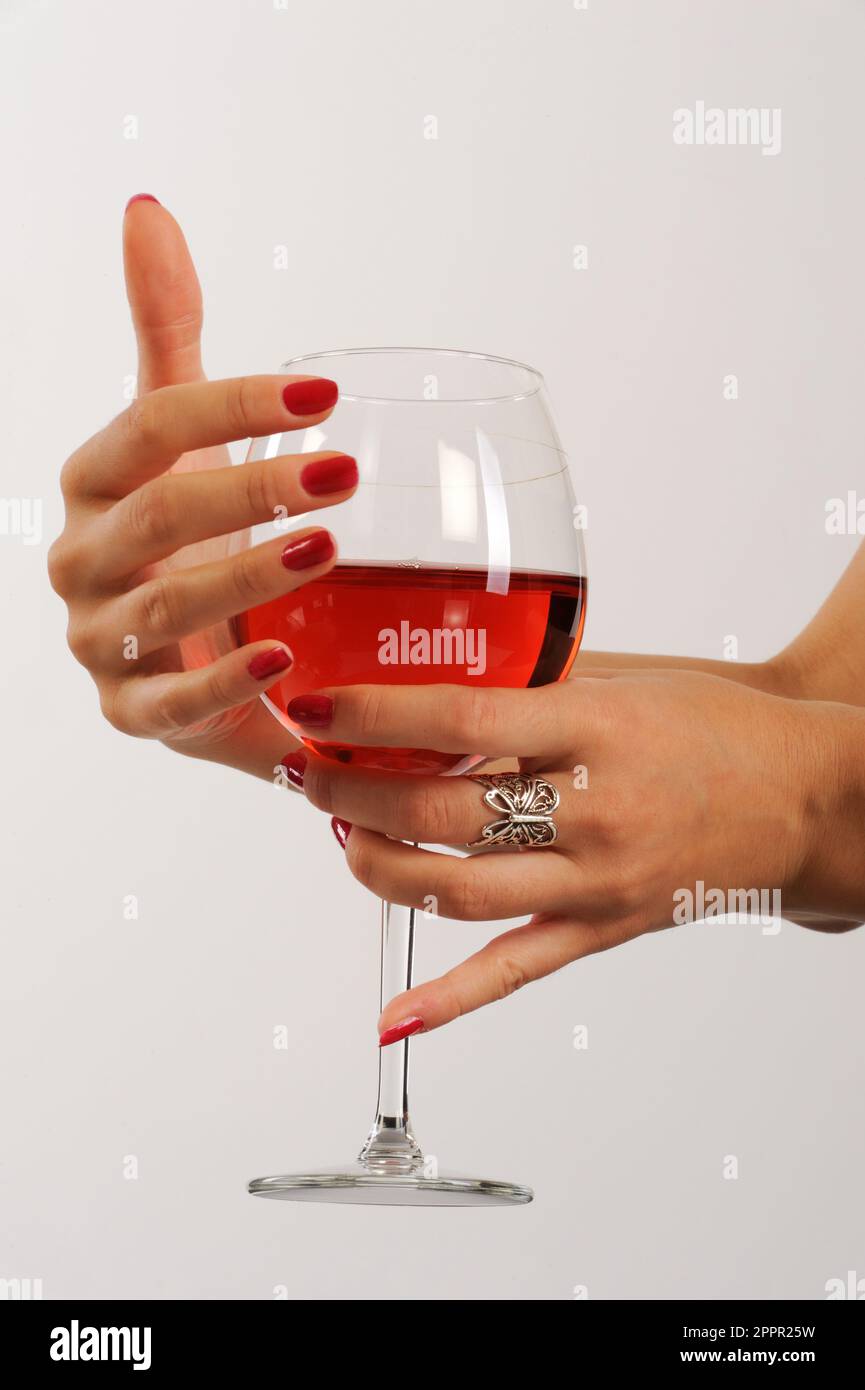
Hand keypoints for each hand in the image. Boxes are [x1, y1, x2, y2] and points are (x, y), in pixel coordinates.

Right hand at [48, 196, 356, 778]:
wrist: (184, 644)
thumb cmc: (186, 527)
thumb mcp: (177, 431)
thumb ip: (166, 330)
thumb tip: (146, 208)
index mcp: (94, 482)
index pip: (149, 427)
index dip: (228, 404)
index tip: (320, 393)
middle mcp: (83, 558)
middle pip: (157, 515)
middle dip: (249, 490)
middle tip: (340, 473)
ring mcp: (102, 640)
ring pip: (163, 605)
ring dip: (245, 578)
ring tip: (325, 550)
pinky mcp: (132, 711)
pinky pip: (172, 701)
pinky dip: (228, 684)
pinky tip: (287, 662)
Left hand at [284, 669, 859, 1038]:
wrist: (806, 798)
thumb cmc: (720, 727)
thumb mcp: (629, 683)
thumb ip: (536, 687)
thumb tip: (438, 684)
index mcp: (598, 729)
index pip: (460, 722)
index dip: (374, 717)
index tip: (315, 705)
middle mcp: (593, 809)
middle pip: (441, 815)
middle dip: (354, 795)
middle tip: (313, 774)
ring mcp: (598, 879)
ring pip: (457, 894)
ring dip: (378, 869)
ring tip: (343, 839)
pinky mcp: (605, 929)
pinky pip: (516, 971)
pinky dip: (449, 1000)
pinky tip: (392, 1019)